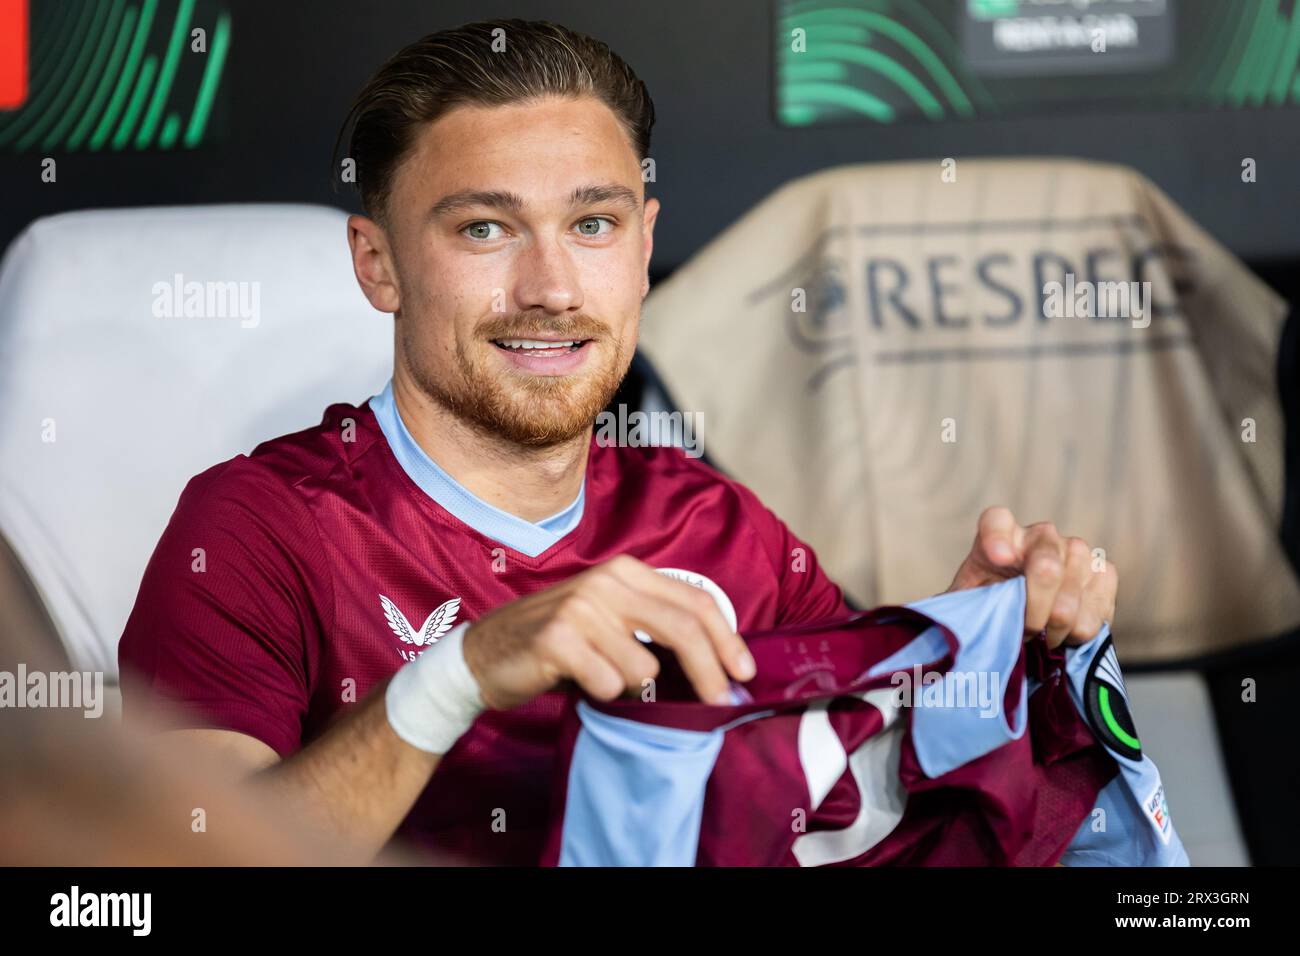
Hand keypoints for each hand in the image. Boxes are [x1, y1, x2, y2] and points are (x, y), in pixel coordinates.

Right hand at [461, 555, 755, 708]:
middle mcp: (606, 582)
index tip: (744, 673)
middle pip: (682, 628)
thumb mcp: (608, 620)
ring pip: (644, 666)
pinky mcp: (558, 638)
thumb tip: (716, 662)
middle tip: (722, 703)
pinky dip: (603, 694)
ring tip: (604, 681)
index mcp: (625, 572)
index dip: (727, 639)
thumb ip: (653, 627)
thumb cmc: (556, 643)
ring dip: (634, 688)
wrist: (483, 654)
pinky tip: (580, 683)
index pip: (695, 602)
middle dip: (710, 671)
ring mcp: (580, 607)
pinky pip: (608, 683)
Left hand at [946, 506, 1116, 648]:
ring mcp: (1077, 549)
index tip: (998, 557)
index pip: (996, 521)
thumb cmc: (990, 604)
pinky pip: (1094, 615)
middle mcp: (1041, 533)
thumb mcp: (968, 603)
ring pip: (1069, 604)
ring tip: (1042, 634)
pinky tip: (1064, 631)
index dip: (997, 538)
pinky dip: (1076, 635)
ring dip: (1052, 632)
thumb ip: (965, 605)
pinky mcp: (1104, 572)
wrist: (1024, 612)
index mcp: (999, 530)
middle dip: (1031, 615)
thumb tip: (969, 623)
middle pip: (1046, 569)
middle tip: (1023, 633)